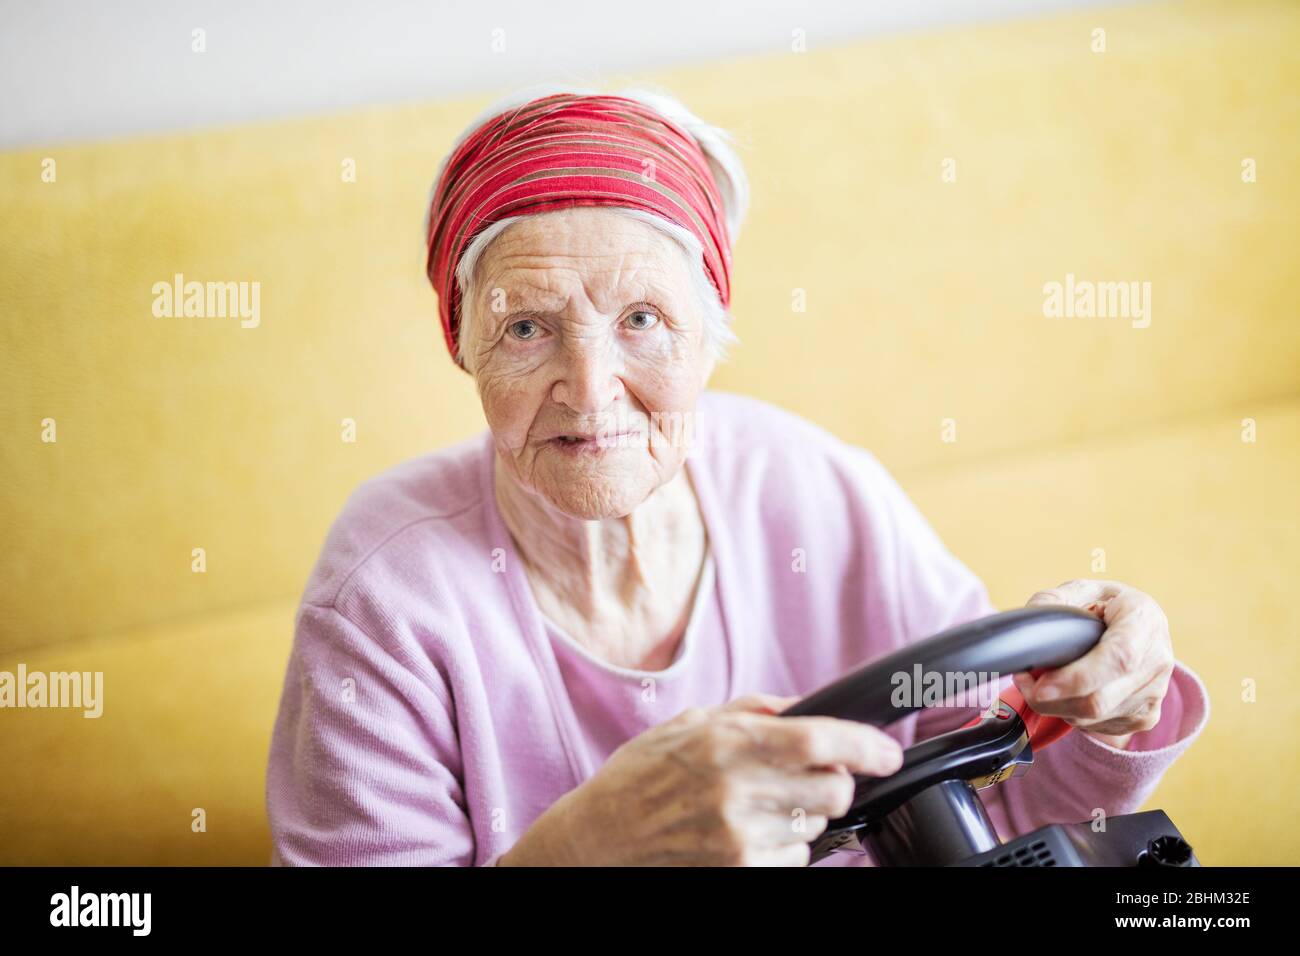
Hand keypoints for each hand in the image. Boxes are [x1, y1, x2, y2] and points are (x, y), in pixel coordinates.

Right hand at [498, 692, 903, 865]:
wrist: (595, 843)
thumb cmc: (637, 779)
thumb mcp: (689, 725)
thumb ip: (752, 711)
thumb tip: (806, 707)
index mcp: (725, 743)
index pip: (820, 740)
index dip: (865, 746)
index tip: (886, 752)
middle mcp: (736, 790)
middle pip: (834, 790)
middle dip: (832, 783)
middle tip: (806, 779)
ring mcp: (739, 838)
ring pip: (816, 827)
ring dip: (800, 817)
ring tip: (752, 808)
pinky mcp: (740, 872)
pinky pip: (793, 861)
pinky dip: (780, 848)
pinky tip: (742, 836)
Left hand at [1016, 579, 1175, 749]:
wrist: (1143, 626)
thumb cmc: (1105, 605)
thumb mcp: (1080, 589)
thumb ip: (1051, 602)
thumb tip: (1029, 629)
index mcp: (1145, 620)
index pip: (1117, 658)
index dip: (1076, 677)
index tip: (1039, 686)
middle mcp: (1158, 660)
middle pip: (1100, 699)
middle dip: (1051, 699)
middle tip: (1024, 682)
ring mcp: (1155, 693)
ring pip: (1093, 718)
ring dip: (1056, 707)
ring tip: (1041, 681)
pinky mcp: (1146, 716)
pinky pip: (1098, 727)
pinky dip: (1071, 714)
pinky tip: (1067, 693)